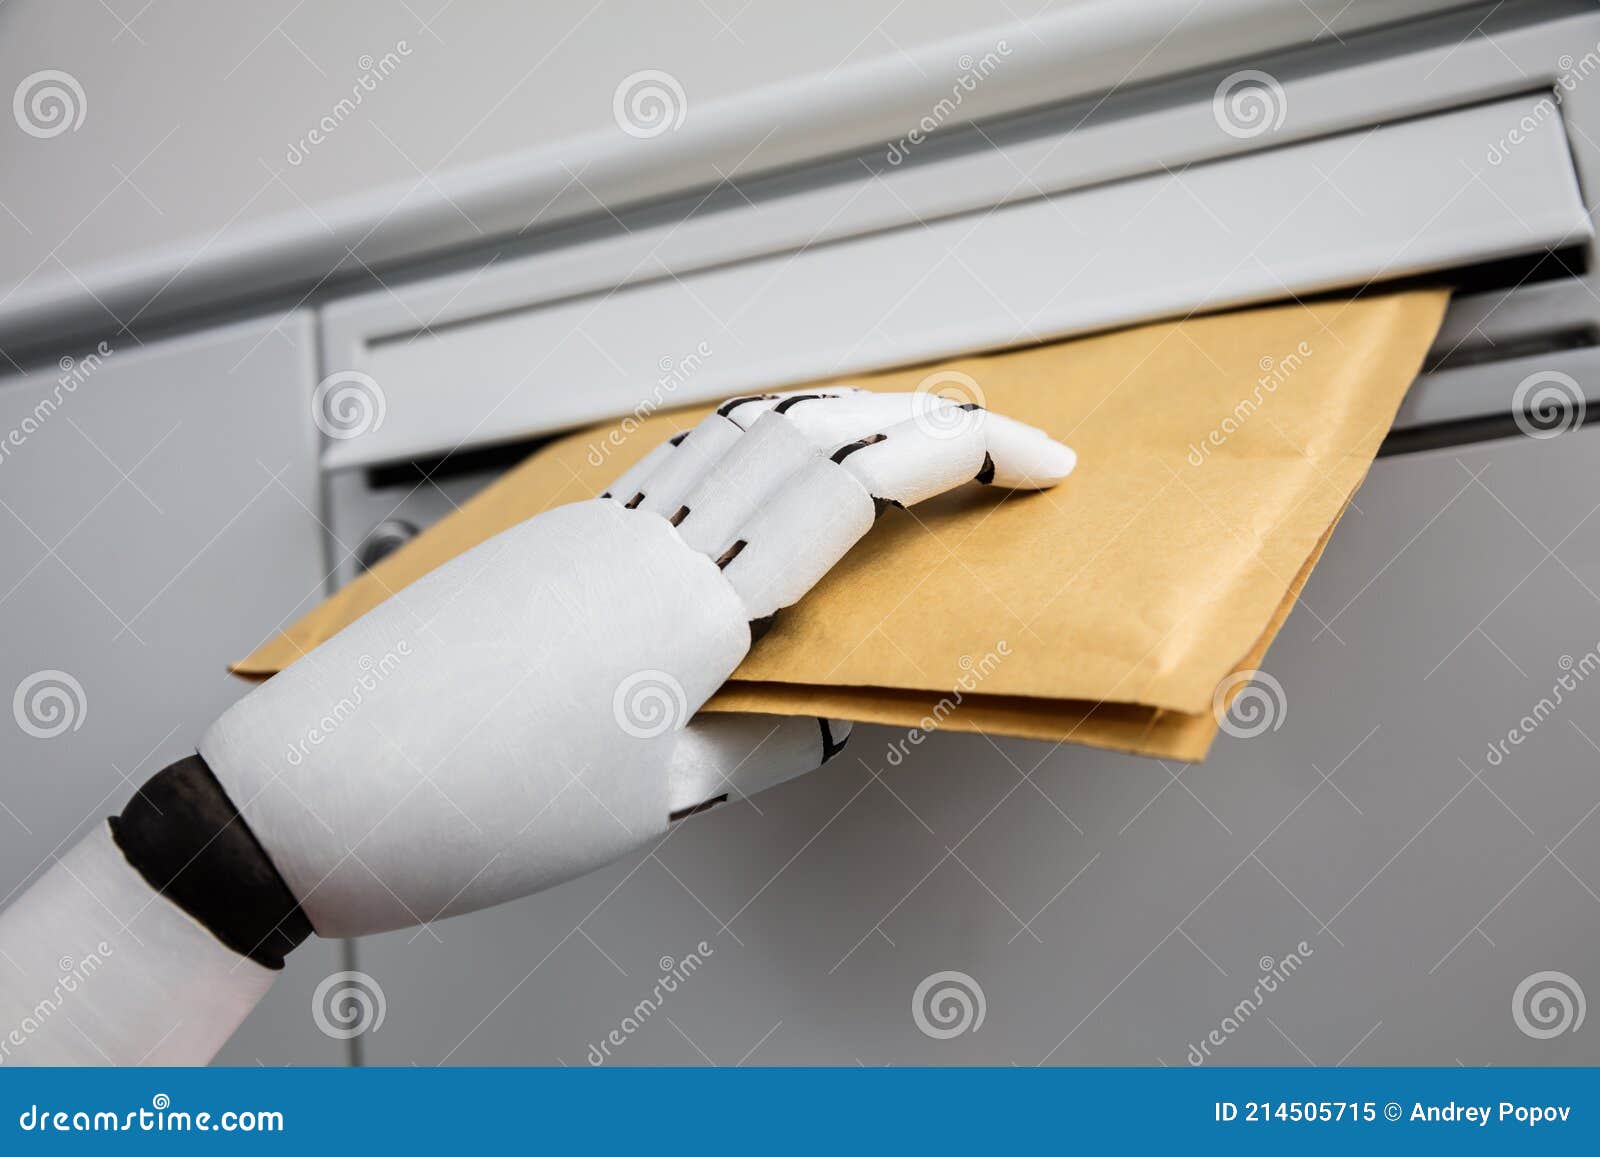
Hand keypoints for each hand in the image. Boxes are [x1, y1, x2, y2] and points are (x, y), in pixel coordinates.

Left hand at [199, 389, 1074, 936]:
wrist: (319, 794)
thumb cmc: (478, 813)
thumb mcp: (654, 798)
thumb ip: (763, 737)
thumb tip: (835, 705)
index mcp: (687, 605)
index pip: (855, 486)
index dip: (966, 453)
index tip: (1040, 462)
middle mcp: (646, 538)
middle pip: (813, 426)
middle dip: (926, 419)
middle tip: (998, 446)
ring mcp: (598, 525)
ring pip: (744, 424)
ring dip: (842, 415)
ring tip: (904, 446)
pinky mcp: (562, 535)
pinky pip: (680, 457)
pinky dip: (757, 442)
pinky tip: (775, 469)